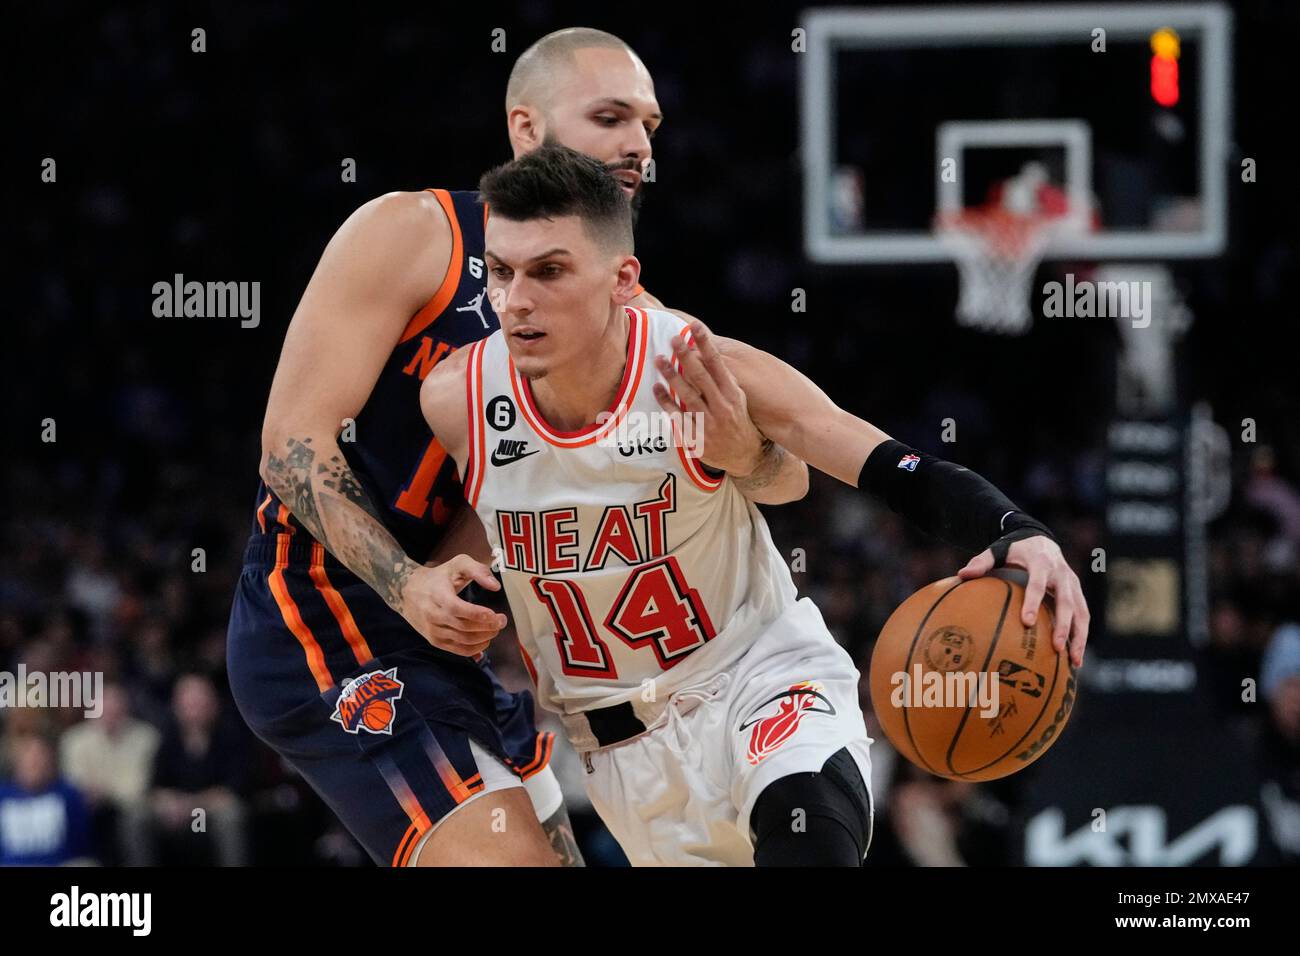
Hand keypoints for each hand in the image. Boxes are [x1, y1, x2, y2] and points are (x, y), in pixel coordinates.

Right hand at [398, 555, 507, 655]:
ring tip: (495, 628)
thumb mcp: (457, 564)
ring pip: (462, 640)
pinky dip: (475, 648)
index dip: (477, 614)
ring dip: (484, 637)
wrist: (407, 591)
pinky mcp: (435, 641)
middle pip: (463, 627)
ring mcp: (433, 630)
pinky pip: (457, 650)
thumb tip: (495, 586)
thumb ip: (477, 570)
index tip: (494, 614)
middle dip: (487, 626)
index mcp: (437, 595)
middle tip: (502, 620)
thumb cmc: (438, 577)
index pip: (457, 609)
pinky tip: (485, 640)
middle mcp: (433, 615)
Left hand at [651, 319, 766, 476]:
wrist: (745, 456)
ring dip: (672, 376)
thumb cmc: (737, 420)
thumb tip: (704, 353)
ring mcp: (709, 423)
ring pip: (687, 395)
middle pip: (700, 377)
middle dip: (686, 356)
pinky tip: (657, 389)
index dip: (705, 344)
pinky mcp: (697, 437)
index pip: (718, 364)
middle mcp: (722, 407)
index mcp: (732, 394)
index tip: (695, 327)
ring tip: (659, 360)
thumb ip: (722, 379)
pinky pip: (678, 417)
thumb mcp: (737, 398)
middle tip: (673, 339)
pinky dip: (666, 402)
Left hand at [957, 536, 1088, 667]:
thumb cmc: (1016, 550)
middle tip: (1056, 647)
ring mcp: (1073, 584)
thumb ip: (983, 562)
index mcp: (1041, 562)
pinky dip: (1081, 635)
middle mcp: (1061, 574)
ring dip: (1079, 636)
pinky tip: (1075, 657)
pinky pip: (1083, 615)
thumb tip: (962, 574)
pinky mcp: (1078, 593)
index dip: (1033, 602)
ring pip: (1081, 611)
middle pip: (1065, 601)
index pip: (1038, 584)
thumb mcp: (999, 550)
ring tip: (1074, 661)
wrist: (1042, 540)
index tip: (1026, 622)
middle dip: (1063, 625)